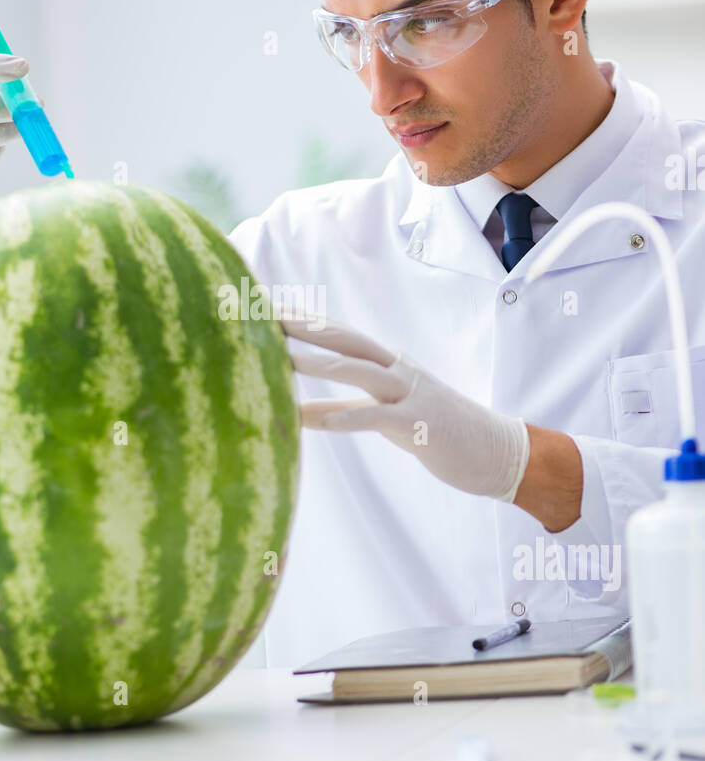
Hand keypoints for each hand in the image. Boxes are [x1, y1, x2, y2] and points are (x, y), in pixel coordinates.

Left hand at [283, 314, 530, 502]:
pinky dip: (345, 416)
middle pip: (345, 340)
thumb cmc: (436, 433)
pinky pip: (377, 417)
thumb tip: (298, 412)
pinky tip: (316, 418)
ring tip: (281, 359)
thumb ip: (342, 412)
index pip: (339, 335)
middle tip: (264, 316)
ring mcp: (410, 394)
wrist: (497, 452)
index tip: (265, 307)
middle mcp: (398, 370)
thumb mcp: (384, 418)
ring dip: (318, 363)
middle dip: (305, 326)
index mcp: (389, 365)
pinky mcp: (420, 424)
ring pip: (360, 370)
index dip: (305, 320)